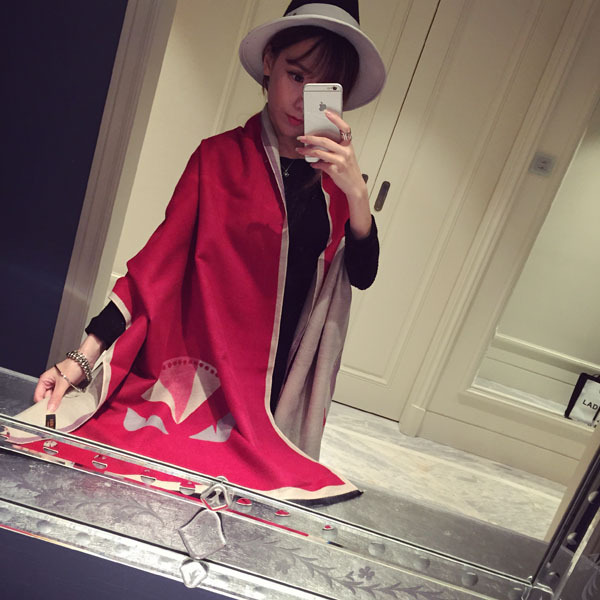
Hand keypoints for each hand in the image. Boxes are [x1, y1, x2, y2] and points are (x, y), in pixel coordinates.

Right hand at [34, 359, 84, 412]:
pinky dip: (64, 400)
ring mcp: (58, 385)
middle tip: (56, 411)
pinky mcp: (66, 387)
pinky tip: (67, 403)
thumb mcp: (63, 383)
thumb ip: (56, 397)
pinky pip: (62, 396)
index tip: (47, 411)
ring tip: (62, 407)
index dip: (42, 404)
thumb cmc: (72, 366)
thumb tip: (50, 408)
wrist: (85, 362)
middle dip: (51, 404)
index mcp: (44, 380)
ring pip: (55, 398)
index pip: (38, 396)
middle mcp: (50, 383)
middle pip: (47, 398)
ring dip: (59, 402)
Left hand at [296, 111, 371, 238]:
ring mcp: (340, 161)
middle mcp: (345, 151)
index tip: (326, 112)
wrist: (355, 185)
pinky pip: (320, 164)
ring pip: (320, 152)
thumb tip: (320, 141)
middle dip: (311, 138)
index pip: (344, 128)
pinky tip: (312, 164)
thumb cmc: (349, 170)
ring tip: (301, 151)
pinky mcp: (335, 170)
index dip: (336, 119)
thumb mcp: (346, 155)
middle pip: (325, 140)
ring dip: (307, 151)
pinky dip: (314, 164)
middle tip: (302, 137)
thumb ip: (336, 147)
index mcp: (348, 145)